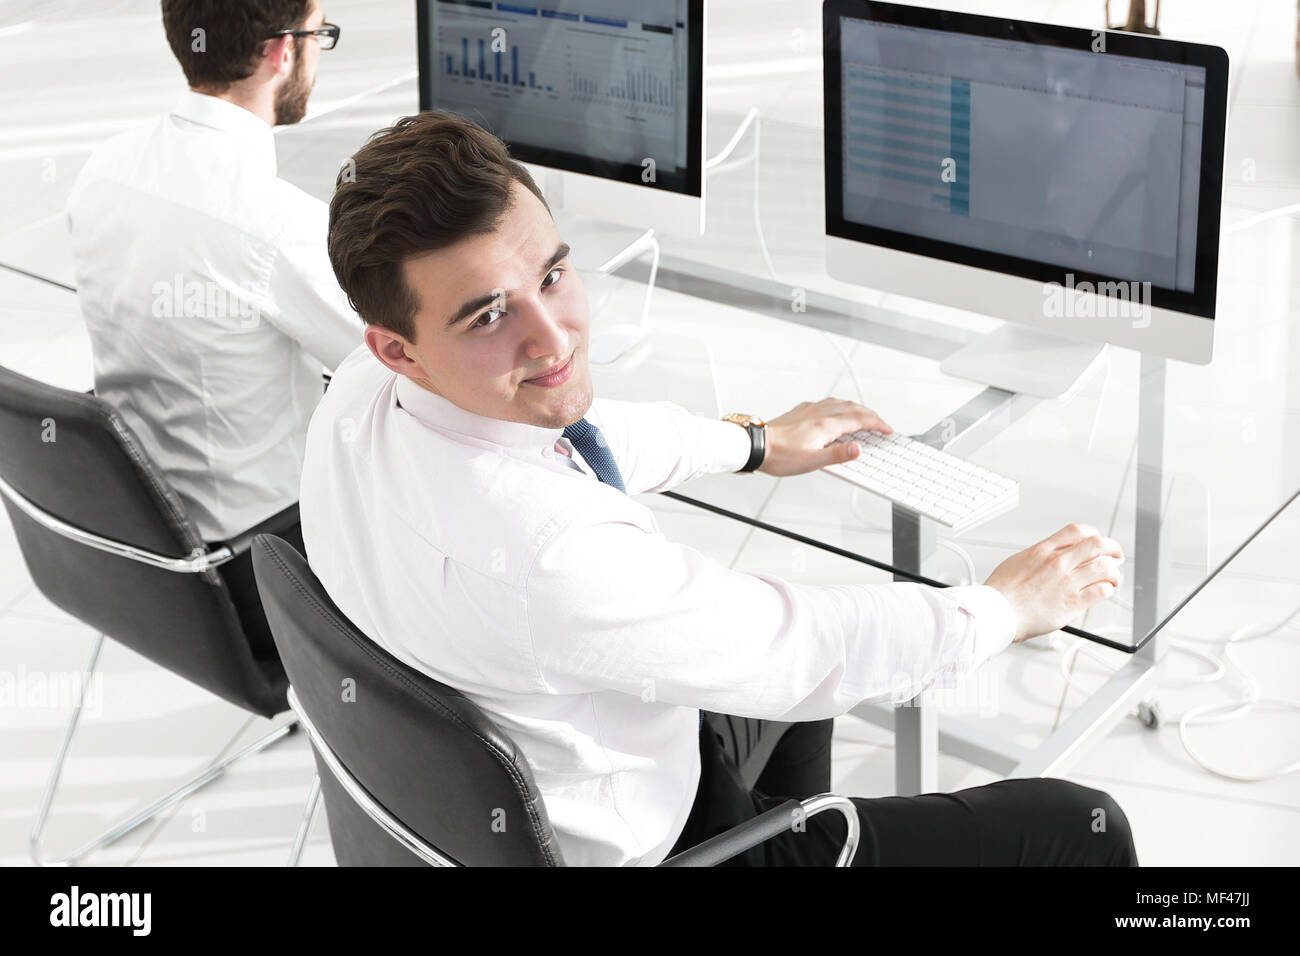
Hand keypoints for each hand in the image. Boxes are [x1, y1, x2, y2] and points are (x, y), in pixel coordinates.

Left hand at [756, 397, 891, 476]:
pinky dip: (839, 406)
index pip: (859, 420)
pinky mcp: (800, 411)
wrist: (755, 445)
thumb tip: (859, 450)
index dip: (877, 424)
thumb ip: (837, 455)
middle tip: (881, 424)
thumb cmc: (780, 456)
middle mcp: (819, 413)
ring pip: (840, 403)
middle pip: (853, 408)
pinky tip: (834, 411)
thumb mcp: (812, 461)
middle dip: (871, 415)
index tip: (887, 430)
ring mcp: (809, 410)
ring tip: (864, 416)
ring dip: (856, 408)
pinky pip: (826, 403)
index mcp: (825, 425)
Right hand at [984, 523, 1124, 643]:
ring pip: (1104, 568)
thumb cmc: (1001, 591)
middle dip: (1112, 549)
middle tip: (1116, 556)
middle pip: (1097, 545)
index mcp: (1043, 550)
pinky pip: (1101, 592)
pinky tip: (1104, 592)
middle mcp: (1058, 563)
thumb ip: (1039, 556)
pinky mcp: (1071, 603)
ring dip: (1113, 572)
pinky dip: (1107, 590)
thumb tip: (1051, 555)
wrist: (996, 612)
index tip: (1096, 541)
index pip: (1078, 531)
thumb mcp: (1018, 560)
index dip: (1093, 534)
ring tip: (1112, 578)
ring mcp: (1066, 583)